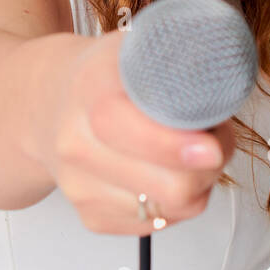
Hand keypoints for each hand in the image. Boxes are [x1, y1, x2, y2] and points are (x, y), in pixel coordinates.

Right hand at [37, 29, 237, 235]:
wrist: (49, 104)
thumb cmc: (105, 76)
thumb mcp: (133, 46)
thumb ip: (174, 53)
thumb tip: (219, 69)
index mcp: (88, 90)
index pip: (124, 127)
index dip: (174, 145)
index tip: (212, 147)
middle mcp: (76, 144)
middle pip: (164, 186)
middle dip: (209, 167)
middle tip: (218, 139)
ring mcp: (80, 186)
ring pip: (171, 209)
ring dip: (199, 183)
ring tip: (195, 152)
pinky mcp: (93, 217)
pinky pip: (160, 223)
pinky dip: (179, 202)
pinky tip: (170, 172)